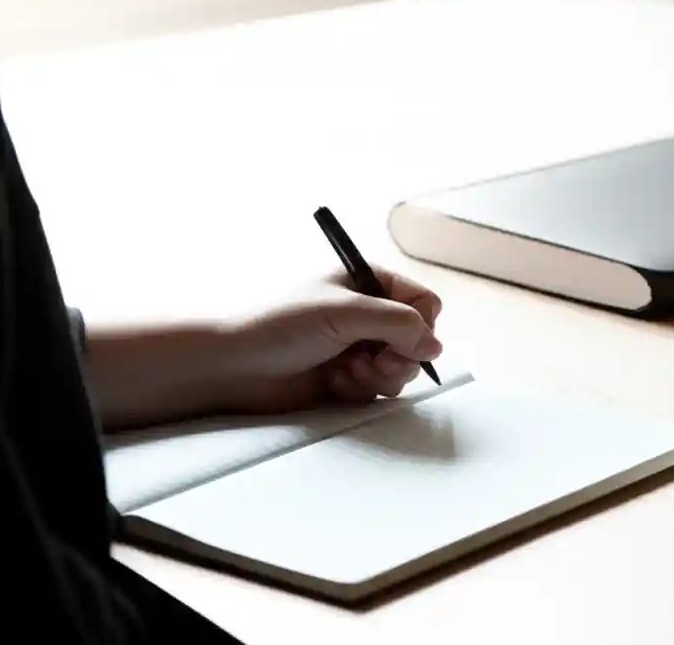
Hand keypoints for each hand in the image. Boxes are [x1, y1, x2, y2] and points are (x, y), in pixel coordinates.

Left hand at [223, 266, 443, 412]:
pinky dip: (362, 389)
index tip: (404, 340)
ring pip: (403, 369)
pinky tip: (334, 383)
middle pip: (419, 340)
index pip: (424, 302)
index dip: (422, 324)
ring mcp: (359, 347)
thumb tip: (435, 347)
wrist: (238, 367)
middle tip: (375, 362)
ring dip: (381, 376)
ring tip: (348, 372)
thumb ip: (398, 323)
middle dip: (401, 356)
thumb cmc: (282, 326)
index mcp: (368, 283)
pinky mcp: (350, 378)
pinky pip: (380, 390)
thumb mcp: (345, 312)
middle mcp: (368, 314)